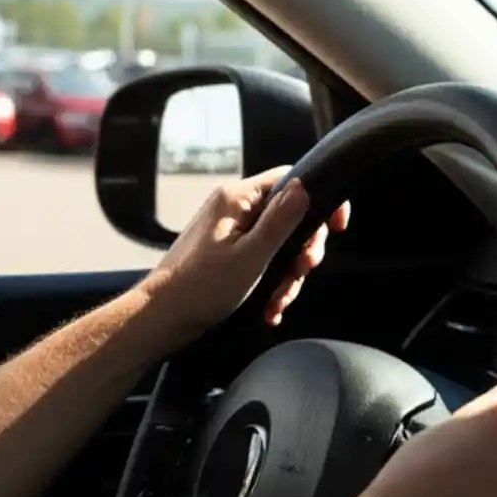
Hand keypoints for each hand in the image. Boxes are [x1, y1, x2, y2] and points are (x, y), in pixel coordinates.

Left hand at [142, 166, 349, 330]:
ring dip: (287, 275)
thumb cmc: (200, 288)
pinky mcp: (229, 253)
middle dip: (302, 250)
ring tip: (279, 301)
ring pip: (280, 243)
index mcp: (237, 199)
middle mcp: (234, 209)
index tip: (335, 227)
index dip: (318, 200)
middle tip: (302, 272)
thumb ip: (280, 221)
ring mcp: (231, 231)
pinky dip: (271, 283)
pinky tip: (270, 307)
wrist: (161, 318)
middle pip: (290, 216)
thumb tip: (305, 187)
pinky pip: (263, 259)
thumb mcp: (250, 256)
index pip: (290, 178)